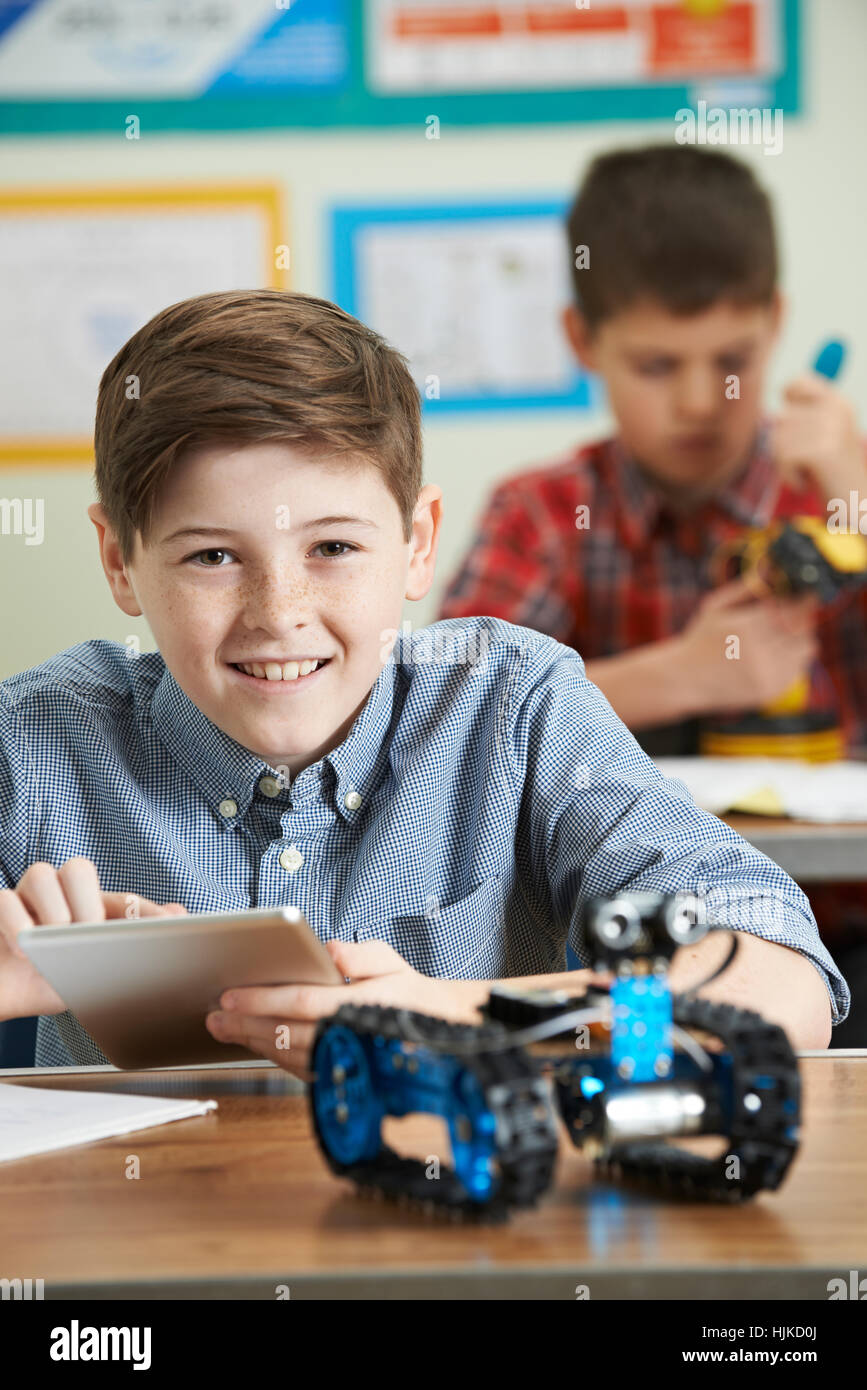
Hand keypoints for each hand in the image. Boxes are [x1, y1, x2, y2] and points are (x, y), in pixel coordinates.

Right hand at [0, 857, 186, 1022]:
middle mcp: (58, 896)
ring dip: (53, 911)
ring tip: (51, 941)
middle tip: (85, 934)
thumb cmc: (46, 980)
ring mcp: (25, 900)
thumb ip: (131, 949)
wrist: (1, 994)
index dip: (147, 911)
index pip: (124, 900)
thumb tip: (179, 914)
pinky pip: (5, 900)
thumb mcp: (92, 973)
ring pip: (42, 874)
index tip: (170, 925)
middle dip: (87, 902)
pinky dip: (17, 925)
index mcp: (88, 910)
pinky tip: (22, 951)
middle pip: (79, 868)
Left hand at [205, 939, 484, 1080]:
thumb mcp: (391, 961)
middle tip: (213, 1016)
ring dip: (251, 1042)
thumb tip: (330, 951)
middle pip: (284, 1033)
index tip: (231, 994)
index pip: (301, 1003)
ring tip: (224, 1028)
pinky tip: (253, 1043)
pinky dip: (271, 1056)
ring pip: (287, 1055)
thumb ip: (361, 955)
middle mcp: (348, 1038)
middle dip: (244, 1024)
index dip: (262, 1000)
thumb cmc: (409, 993)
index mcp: (361, 1006)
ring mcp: (343, 1061)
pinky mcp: (339, 1075)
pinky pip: (298, 1068)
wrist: (438, 1034)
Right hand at [678, 577, 818, 713]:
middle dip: (803, 615)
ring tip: (784, 632)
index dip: (803, 598)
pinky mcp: (771, 690)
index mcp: (745, 627)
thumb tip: (773, 567)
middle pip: (803, 626)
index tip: (806, 592)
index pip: (792, 607)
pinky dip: (794, 657)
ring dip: (802, 636)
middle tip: (797, 610)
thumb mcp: (715, 606)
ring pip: (807, 646)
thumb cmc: (701, 638)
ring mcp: (766, 674)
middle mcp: (758, 652)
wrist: (685, 680)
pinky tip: (777, 653)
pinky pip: (800, 668)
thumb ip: (745, 587)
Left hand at [770, 373, 864, 504]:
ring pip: (778, 439)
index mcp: (838, 403)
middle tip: (809, 463)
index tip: (796, 427)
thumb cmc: (833, 476)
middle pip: (781, 419)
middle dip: (786, 447)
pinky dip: (790, 476)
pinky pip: (783, 457)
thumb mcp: (822, 438)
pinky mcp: (823, 449)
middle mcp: (836, 409)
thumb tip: (781, 401)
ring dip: (787, 464)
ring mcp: (831, 427)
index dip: (788, 403)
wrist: (857, 506)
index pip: (798, 382)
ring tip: (811, 472)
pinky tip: (809, 483)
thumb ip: (805, 417)